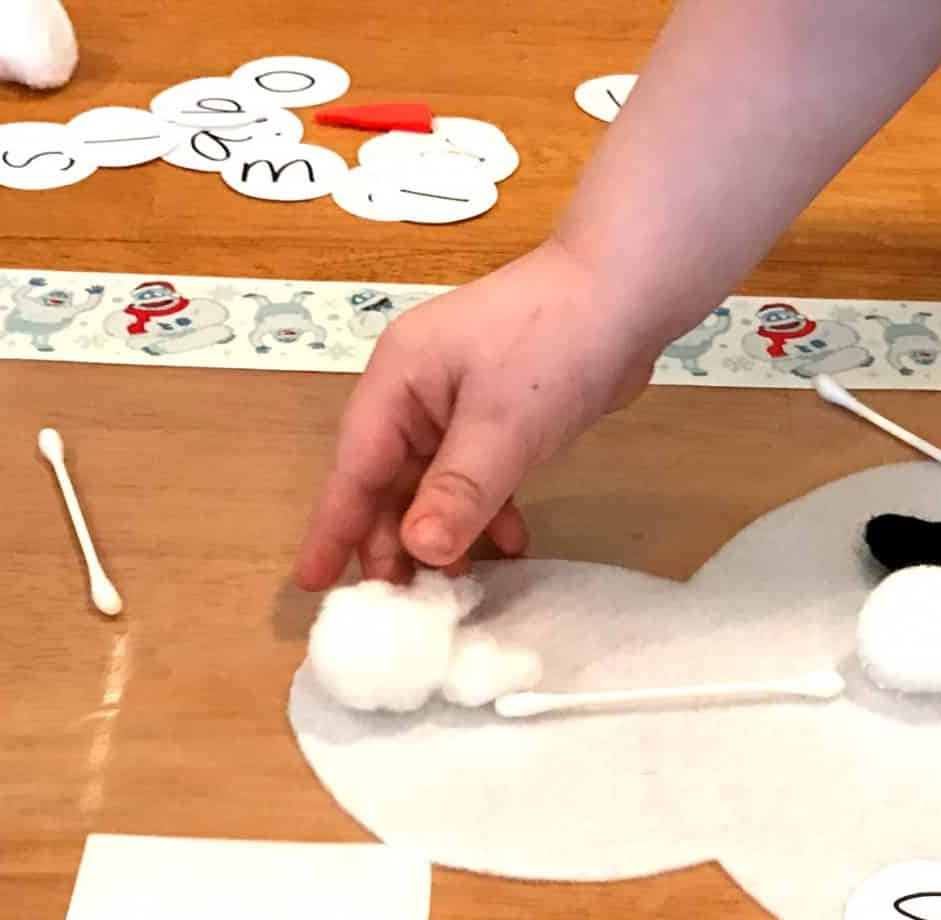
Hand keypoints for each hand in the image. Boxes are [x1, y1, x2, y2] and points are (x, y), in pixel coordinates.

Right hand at [295, 241, 658, 588]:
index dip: (333, 529)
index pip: (354, 468)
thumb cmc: (557, 343)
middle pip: (387, 484)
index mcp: (398, 383)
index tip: (312, 583)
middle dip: (391, 545)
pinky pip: (474, 480)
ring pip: (430, 488)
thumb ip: (457, 493)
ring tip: (448, 593)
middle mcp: (415, 396)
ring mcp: (454, 406)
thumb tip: (417, 552)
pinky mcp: (494, 419)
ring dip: (441, 537)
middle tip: (397, 609)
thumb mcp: (503, 426)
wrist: (628, 290)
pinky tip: (508, 547)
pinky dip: (486, 514)